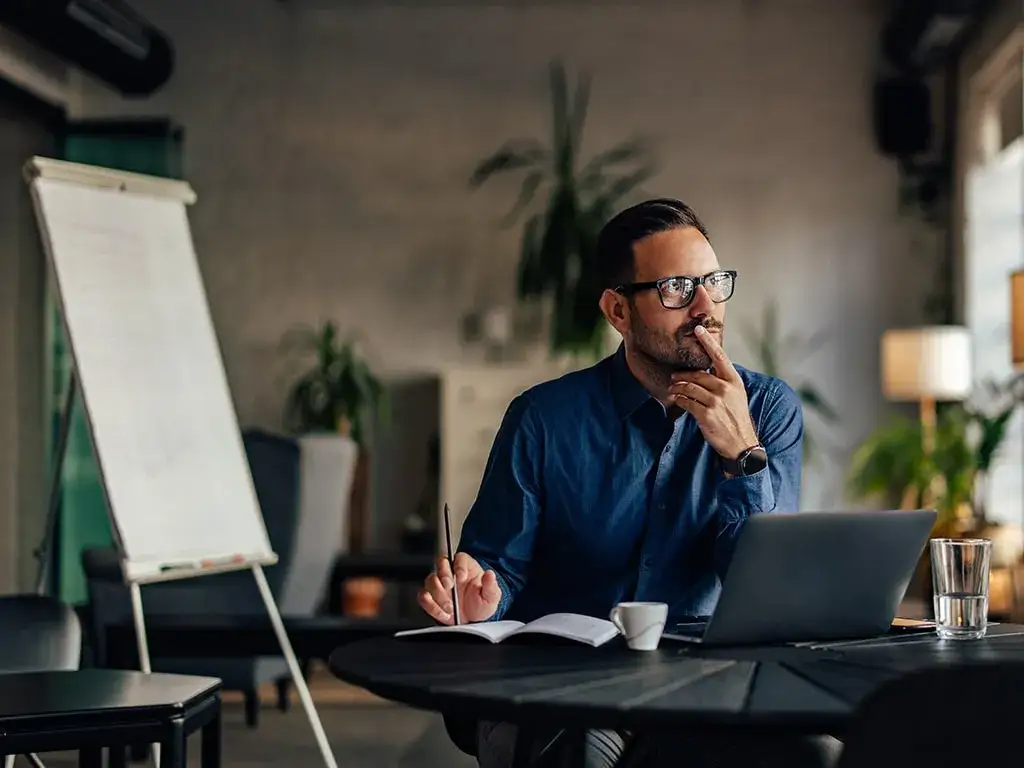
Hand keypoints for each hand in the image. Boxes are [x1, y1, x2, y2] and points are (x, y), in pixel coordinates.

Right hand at [417, 552, 501, 624]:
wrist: (474, 619)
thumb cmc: (482, 603)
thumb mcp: (491, 596)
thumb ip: (491, 585)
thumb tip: (490, 574)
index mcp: (466, 567)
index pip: (459, 558)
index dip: (459, 566)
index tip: (462, 577)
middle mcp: (451, 573)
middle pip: (440, 563)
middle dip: (444, 575)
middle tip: (449, 587)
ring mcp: (439, 585)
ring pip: (430, 580)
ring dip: (439, 594)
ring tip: (450, 607)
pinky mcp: (431, 598)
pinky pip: (423, 597)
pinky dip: (430, 605)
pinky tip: (442, 612)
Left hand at [668, 325, 758, 459]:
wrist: (741, 443)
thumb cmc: (736, 417)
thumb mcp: (736, 395)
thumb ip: (723, 381)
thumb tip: (707, 369)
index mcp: (734, 381)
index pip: (719, 356)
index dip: (708, 342)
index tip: (698, 329)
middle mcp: (725, 388)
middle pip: (698, 374)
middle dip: (683, 374)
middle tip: (674, 376)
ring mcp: (716, 401)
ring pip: (689, 387)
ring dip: (677, 387)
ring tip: (672, 388)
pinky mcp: (706, 414)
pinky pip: (686, 401)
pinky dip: (679, 399)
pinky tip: (676, 399)